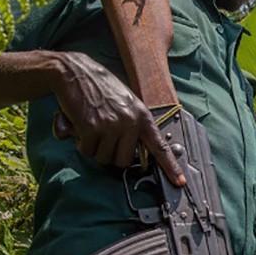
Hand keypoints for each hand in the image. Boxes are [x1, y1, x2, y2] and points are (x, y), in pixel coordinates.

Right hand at [49, 51, 185, 185]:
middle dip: (111, 155)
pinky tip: (81, 126)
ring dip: (95, 148)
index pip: (159, 146)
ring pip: (104, 158)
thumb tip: (137, 151)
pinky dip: (82, 143)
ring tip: (92, 128)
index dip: (170, 166)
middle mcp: (130, 122)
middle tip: (103, 138)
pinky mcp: (92, 129)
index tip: (180, 182)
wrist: (75, 72)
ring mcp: (111, 126)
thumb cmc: (101, 88)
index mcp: (142, 116)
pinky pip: (87, 151)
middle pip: (124, 161)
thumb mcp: (127, 102)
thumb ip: (134, 124)